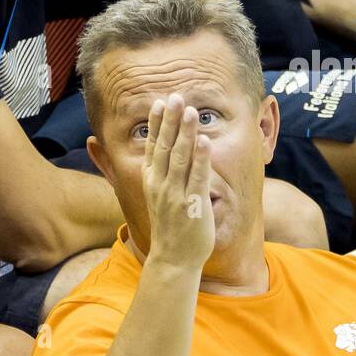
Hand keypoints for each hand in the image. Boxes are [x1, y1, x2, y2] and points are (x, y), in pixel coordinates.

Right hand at [142, 94, 214, 270]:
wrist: (173, 259)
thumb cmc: (170, 227)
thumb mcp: (158, 197)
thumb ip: (157, 176)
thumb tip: (157, 159)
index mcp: (152, 181)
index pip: (153, 147)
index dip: (157, 124)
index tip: (160, 103)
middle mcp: (160, 184)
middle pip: (165, 147)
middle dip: (170, 121)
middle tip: (174, 97)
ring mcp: (175, 195)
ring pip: (180, 158)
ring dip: (185, 133)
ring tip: (190, 110)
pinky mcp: (193, 204)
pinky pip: (197, 177)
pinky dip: (200, 158)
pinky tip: (203, 141)